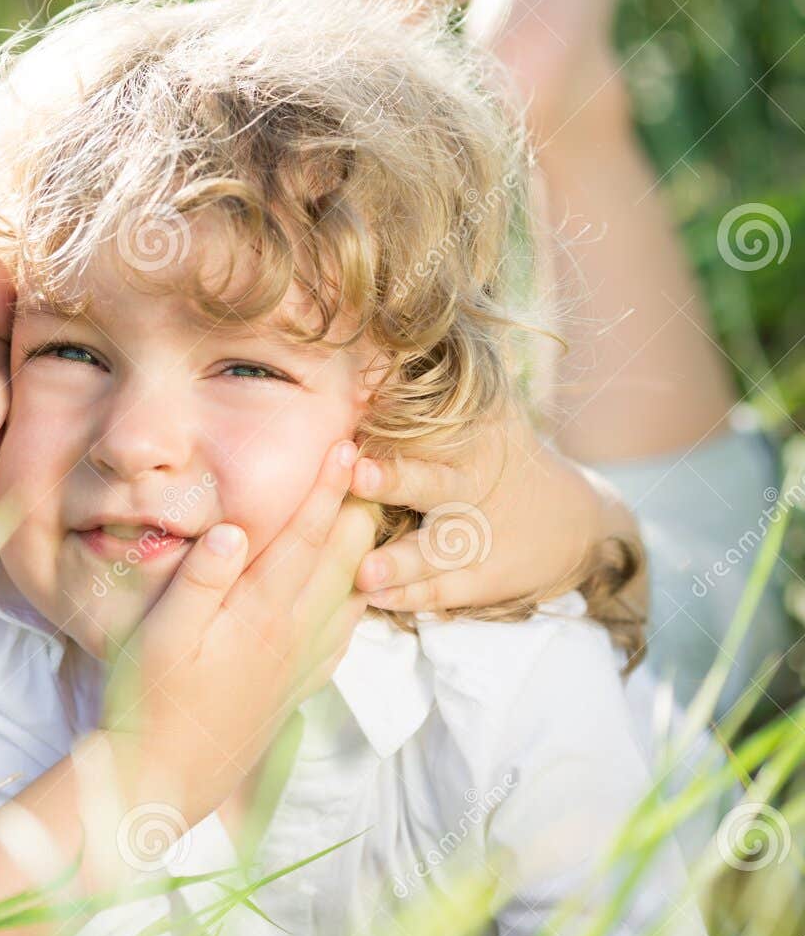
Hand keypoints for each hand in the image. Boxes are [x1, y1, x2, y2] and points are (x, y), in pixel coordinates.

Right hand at [119, 439, 372, 823]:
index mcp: (258, 615)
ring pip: (349, 597)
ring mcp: (297, 665)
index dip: (327, 489)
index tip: (348, 448)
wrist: (162, 779)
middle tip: (378, 465)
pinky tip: (355, 594)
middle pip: (342, 562)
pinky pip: (340, 638)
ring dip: (366, 553)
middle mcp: (290, 637)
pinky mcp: (293, 689)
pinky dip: (356, 605)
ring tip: (374, 516)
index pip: (304, 538)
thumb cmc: (147, 702)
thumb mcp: (159, 635)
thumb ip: (198, 579)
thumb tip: (233, 526)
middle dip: (361, 509)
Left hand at [349, 403, 635, 612]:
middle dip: (395, 478)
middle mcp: (474, 486)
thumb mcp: (491, 414)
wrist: (578, 520)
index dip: (397, 422)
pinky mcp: (485, 578)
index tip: (360, 417)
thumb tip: (391, 335)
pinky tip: (378, 600)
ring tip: (365, 573)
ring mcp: (481, 537)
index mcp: (471, 440)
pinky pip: (445, 590)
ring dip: (400, 561)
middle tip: (358, 475)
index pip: (432, 427)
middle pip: (433, 481)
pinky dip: (413, 596)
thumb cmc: (504, 457)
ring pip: (436, 550)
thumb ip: (444, 383)